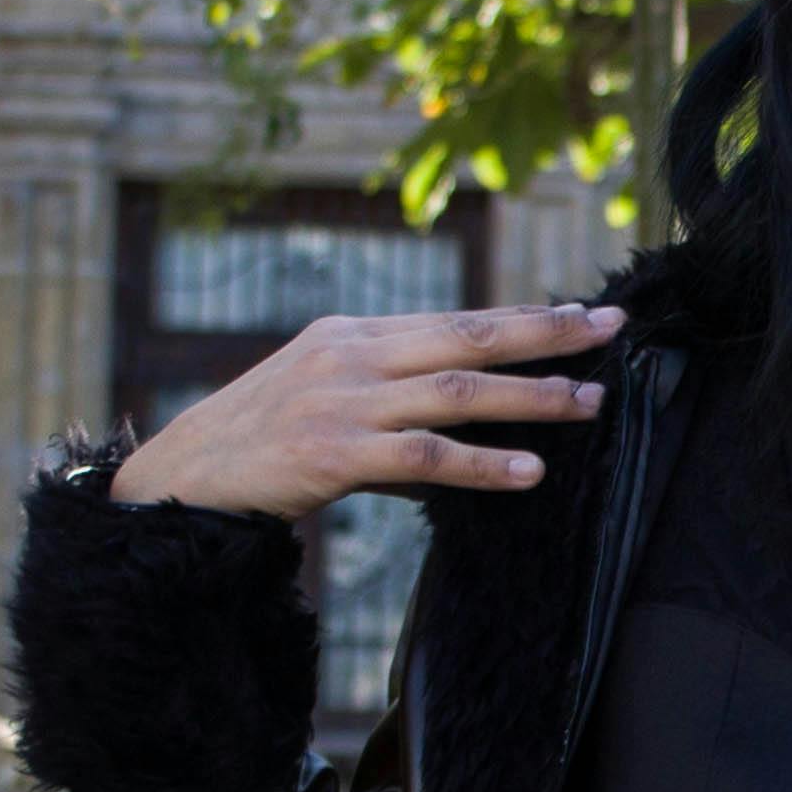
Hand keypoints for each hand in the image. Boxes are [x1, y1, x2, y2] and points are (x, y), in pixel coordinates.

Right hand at [108, 300, 623, 514]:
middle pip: (468, 335)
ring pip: (458, 391)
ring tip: (590, 403)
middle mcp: (351, 357)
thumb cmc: (256, 444)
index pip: (452, 318)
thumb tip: (461, 417)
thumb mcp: (321, 396)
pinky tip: (529, 470)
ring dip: (531, 398)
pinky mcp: (334, 454)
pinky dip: (483, 463)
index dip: (520, 315)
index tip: (580, 311)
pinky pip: (425, 458)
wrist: (180, 480)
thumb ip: (388, 396)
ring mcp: (343, 403)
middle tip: (610, 327)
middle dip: (547, 331)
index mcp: (351, 336)